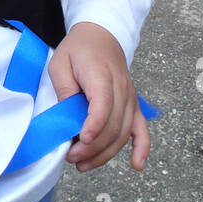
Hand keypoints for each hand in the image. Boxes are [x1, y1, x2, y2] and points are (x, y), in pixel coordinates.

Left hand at [47, 22, 149, 172]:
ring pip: (124, 133)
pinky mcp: (133, 105)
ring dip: (105, 153)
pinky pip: (142, 129)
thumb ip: (64, 90)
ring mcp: (130, 98)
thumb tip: (67, 118)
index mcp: (102, 75)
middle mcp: (122, 88)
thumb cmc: (79, 50)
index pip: (103, 105)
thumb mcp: (60, 64)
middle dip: (93, 147)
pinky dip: (142, 148)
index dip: (93, 126)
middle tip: (72, 157)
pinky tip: (137, 165)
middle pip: (114, 125)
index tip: (80, 140)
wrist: (101, 36)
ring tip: (84, 164)